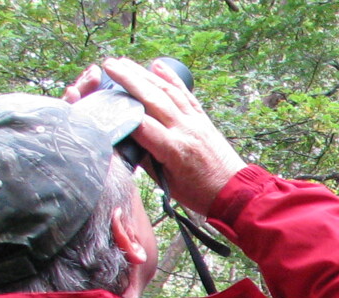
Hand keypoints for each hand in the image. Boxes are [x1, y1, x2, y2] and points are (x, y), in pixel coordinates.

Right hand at [91, 57, 245, 216]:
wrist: (236, 193)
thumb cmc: (200, 193)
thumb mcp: (167, 183)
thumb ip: (145, 159)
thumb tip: (123, 140)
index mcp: (174, 149)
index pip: (141, 124)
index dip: (120, 111)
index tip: (102, 99)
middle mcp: (185, 130)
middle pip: (153, 98)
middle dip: (129, 79)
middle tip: (108, 65)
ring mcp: (196, 122)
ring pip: (168, 91)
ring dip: (145, 74)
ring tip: (125, 62)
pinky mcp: (204, 119)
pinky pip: (185, 94)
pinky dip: (172, 78)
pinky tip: (158, 66)